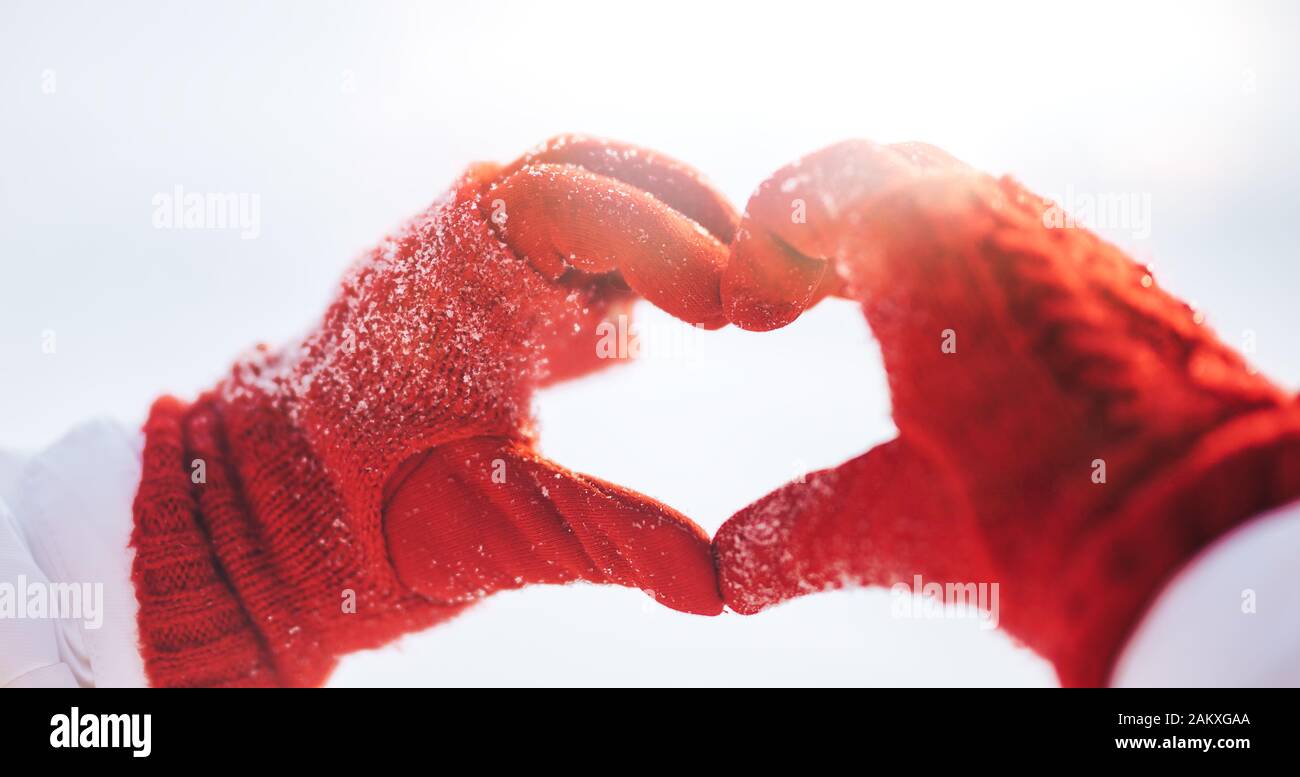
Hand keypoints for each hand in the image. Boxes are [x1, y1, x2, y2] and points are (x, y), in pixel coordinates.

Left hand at [132, 136, 731, 686]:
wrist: (281, 503)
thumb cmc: (361, 523)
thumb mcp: (482, 533)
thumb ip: (599, 540)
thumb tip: (713, 585)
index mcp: (442, 293)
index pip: (558, 204)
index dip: (654, 238)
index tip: (721, 306)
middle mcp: (454, 247)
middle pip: (582, 167)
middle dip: (680, 207)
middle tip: (752, 279)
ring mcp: (470, 252)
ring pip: (580, 181)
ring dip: (663, 216)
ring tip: (730, 287)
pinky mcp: (491, 274)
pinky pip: (572, 220)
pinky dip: (638, 242)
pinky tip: (684, 299)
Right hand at [712, 140, 1299, 685]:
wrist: (1203, 534)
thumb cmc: (1034, 522)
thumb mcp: (892, 528)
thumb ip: (794, 536)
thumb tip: (727, 575)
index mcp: (923, 259)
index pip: (815, 194)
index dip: (762, 246)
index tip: (750, 318)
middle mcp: (998, 226)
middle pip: (882, 168)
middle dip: (819, 223)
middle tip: (792, 296)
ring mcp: (1062, 245)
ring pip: (956, 191)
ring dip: (892, 236)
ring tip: (866, 312)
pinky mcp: (1111, 276)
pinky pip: (1014, 226)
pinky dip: (960, 257)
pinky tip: (956, 338)